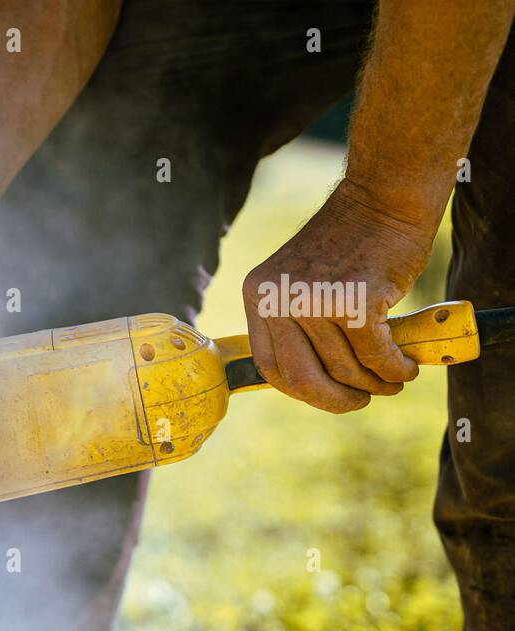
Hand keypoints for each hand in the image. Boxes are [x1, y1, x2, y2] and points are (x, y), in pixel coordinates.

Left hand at [241, 179, 435, 412]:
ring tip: (392, 382)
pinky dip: (394, 369)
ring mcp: (315, 301)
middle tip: (359, 401)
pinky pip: (375, 355)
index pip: (269, 365)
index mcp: (258, 295)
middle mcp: (278, 299)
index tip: (324, 395)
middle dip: (334, 400)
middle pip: (301, 378)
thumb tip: (312, 382)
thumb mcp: (300, 279)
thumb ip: (296, 322)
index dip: (299, 390)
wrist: (385, 196)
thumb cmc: (350, 240)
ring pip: (345, 368)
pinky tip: (405, 368)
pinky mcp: (355, 301)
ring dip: (374, 384)